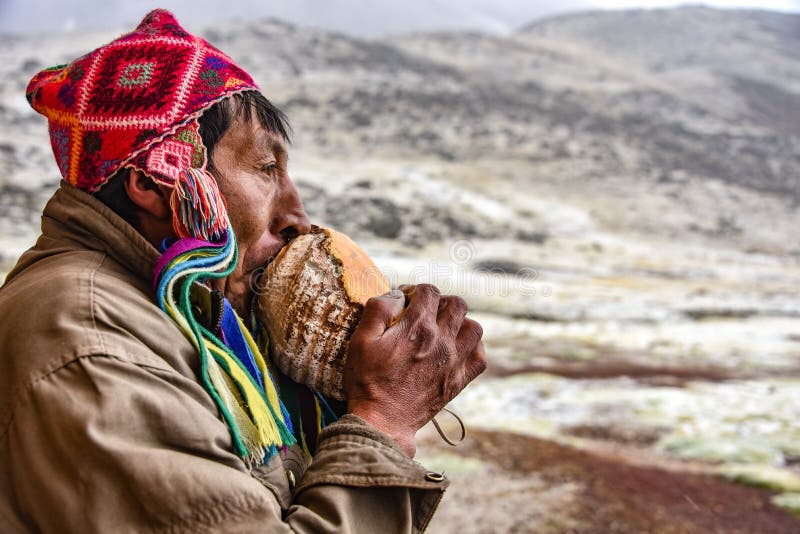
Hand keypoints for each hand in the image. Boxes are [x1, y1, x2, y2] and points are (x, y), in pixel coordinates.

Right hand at [343, 284, 485, 456]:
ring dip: (461, 322)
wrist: (381, 421)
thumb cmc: (367, 381)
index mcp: (417, 327)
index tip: (405, 301)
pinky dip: (474, 348)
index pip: (429, 292)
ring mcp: (454, 362)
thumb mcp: (360, 340)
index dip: (415, 290)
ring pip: (475, 327)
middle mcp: (442, 341)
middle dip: (441, 301)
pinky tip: (458, 349)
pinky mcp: (458, 382)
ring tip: (445, 329)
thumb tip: (396, 296)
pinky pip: (481, 357)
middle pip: (457, 304)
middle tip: (425, 312)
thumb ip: (378, 309)